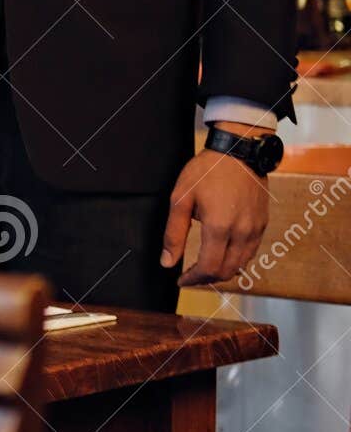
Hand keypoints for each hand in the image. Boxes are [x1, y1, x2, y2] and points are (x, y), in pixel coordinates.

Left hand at [160, 146, 269, 285]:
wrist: (238, 151)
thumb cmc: (206, 171)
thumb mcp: (181, 199)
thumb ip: (174, 234)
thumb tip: (167, 263)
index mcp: (219, 227)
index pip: (209, 268)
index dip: (193, 279)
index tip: (180, 280)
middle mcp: (242, 232)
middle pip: (226, 271)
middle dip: (206, 278)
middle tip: (189, 275)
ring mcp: (256, 229)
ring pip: (241, 265)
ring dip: (222, 271)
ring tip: (203, 267)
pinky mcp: (263, 223)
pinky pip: (250, 252)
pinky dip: (236, 260)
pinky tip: (221, 253)